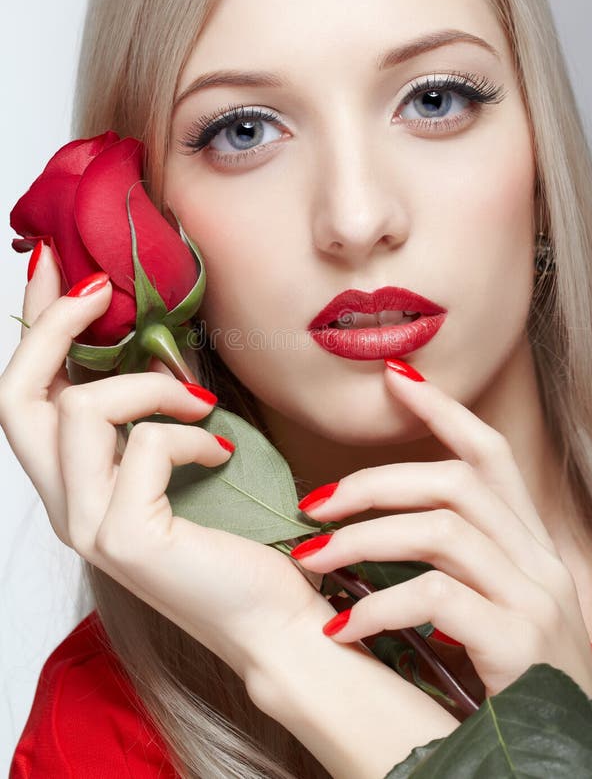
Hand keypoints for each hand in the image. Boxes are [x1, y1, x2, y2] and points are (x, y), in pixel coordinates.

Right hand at [0, 244, 326, 684]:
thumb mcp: (173, 468)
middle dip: (52, 326)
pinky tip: (220, 455)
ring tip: (200, 405)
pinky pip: (145, 445)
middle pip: (17, 396)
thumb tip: (148, 345)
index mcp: (73, 487)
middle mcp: (66, 508)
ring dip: (150, 389)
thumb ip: (145, 419)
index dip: (33, 326)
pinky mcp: (125, 538)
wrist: (271, 622)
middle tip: (99, 287)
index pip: (23, 397)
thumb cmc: (232, 543)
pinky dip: (190, 436)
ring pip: (81, 409)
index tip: (54, 265)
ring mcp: (88, 526)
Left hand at [289, 359, 591, 699]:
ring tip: (311, 562)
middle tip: (313, 505)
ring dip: (363, 539)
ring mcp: (533, 600)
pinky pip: (437, 598)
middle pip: (455, 482)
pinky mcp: (519, 645)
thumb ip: (451, 564)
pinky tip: (342, 629)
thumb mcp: (490, 608)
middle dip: (374, 482)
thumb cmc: (513, 679)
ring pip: (441, 529)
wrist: (561, 759)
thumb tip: (381, 526)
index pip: (489, 454)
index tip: (395, 378)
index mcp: (528, 545)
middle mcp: (538, 561)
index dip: (442, 410)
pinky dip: (379, 607)